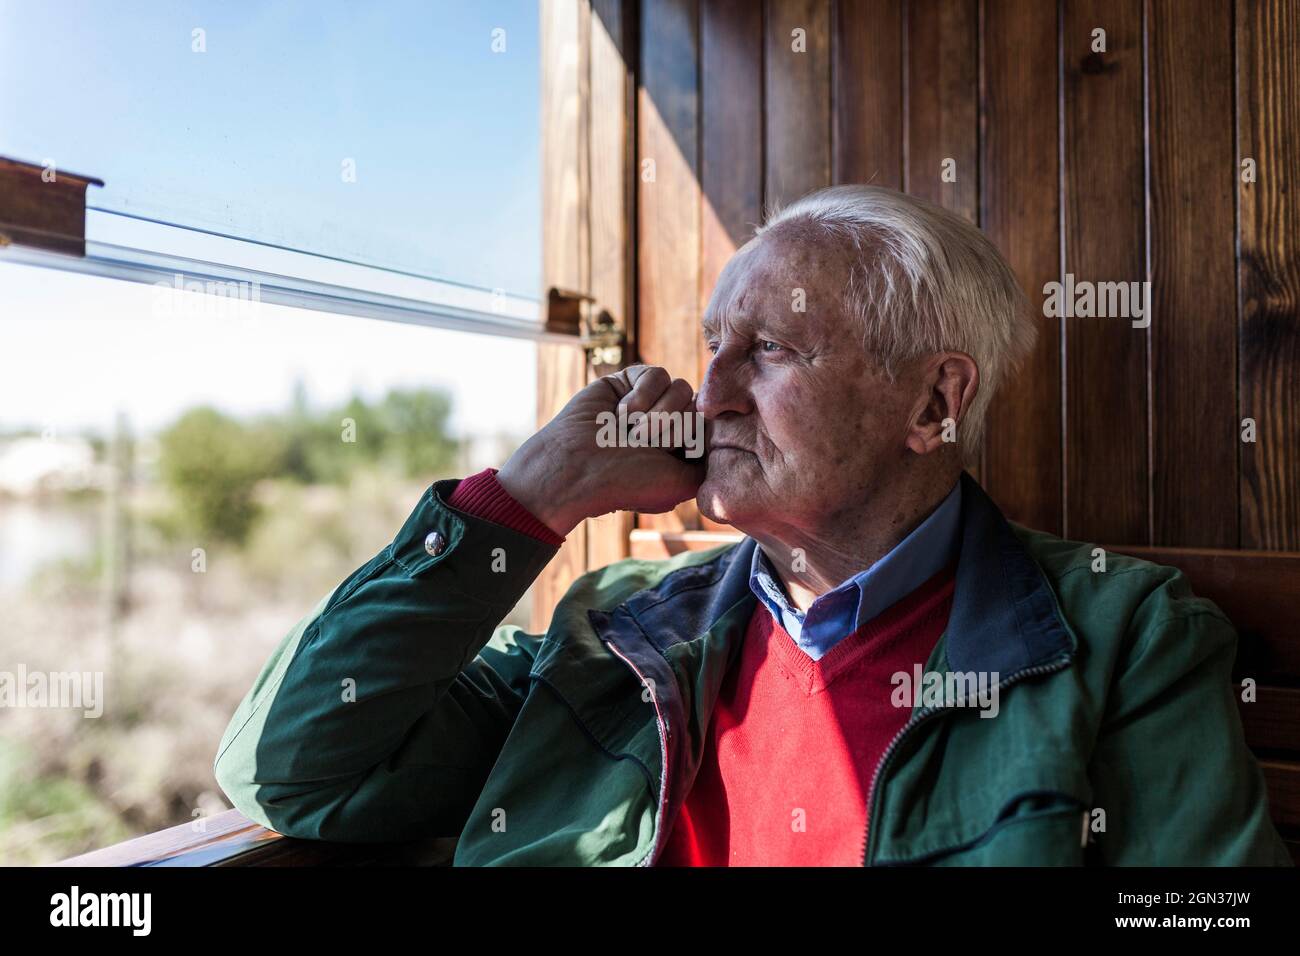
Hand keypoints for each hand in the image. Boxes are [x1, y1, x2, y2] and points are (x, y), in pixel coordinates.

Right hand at [496, 365, 704, 536]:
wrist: (578, 467)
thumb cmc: (628, 482)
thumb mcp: (682, 482)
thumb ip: (710, 460)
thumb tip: (723, 432)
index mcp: (681, 448)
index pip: (712, 426)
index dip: (694, 439)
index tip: (670, 456)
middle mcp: (668, 423)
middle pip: (699, 405)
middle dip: (673, 427)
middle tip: (642, 446)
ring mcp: (650, 400)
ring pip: (682, 387)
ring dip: (656, 414)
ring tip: (629, 431)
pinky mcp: (630, 380)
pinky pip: (657, 373)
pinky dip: (640, 396)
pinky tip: (620, 413)